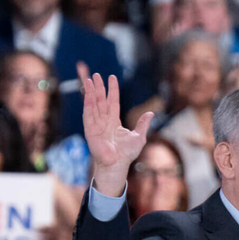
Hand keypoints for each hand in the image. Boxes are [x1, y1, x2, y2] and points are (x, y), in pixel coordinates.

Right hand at [79, 63, 153, 196]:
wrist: (117, 165)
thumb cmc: (127, 154)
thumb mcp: (139, 137)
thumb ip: (143, 124)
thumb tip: (151, 113)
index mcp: (114, 121)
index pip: (112, 101)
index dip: (112, 90)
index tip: (111, 77)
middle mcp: (104, 121)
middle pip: (100, 100)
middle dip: (98, 87)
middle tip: (96, 75)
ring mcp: (96, 125)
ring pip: (93, 104)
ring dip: (91, 92)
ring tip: (89, 79)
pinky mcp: (90, 130)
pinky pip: (88, 114)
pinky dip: (87, 103)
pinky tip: (87, 93)